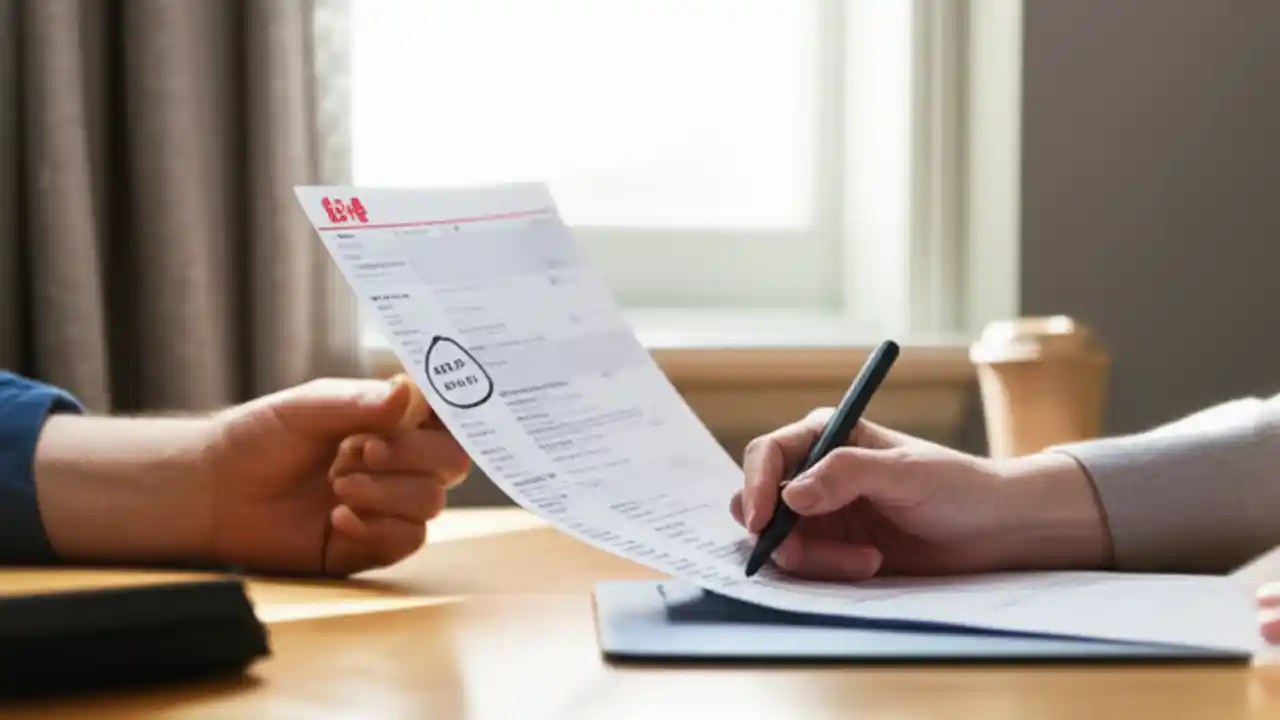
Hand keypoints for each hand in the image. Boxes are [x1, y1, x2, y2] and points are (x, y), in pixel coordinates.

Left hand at [206, 376, 469, 575]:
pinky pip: (407, 540)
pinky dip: (377, 528)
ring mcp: (387, 505)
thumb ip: (362, 401)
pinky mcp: (370, 545)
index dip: (449, 415)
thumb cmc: (259, 439)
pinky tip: (337, 518)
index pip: (447, 416)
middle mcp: (398, 463)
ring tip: (339, 486)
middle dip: (415, 456)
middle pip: (453, 461)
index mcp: (391, 422)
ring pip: (433, 502)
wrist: (214, 493)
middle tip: (365, 450)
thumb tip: (410, 391)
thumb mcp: (310, 407)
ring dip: (388, 492)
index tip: (420, 414)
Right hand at [731, 409, 1110, 580]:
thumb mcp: (906, 473)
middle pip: (760, 503)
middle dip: (781, 533)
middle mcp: (814, 472)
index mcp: (827, 436)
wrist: (994, 530)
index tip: (762, 520)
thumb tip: (791, 494)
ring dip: (815, 559)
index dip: (755, 485)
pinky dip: (826, 572)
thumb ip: (847, 474)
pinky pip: (803, 566)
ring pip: (780, 541)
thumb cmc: (957, 487)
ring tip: (869, 561)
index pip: (767, 454)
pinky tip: (869, 565)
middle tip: (808, 555)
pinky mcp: (831, 549)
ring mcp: (820, 513)